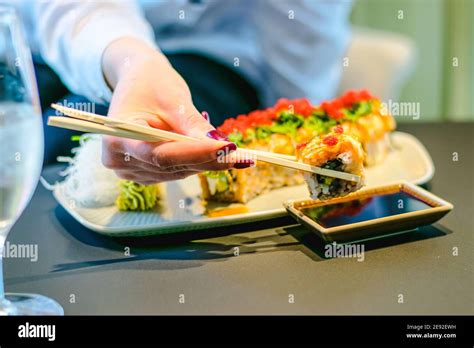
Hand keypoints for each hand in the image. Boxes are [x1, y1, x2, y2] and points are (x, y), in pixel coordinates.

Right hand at [101, 38, 251, 183]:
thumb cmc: (152, 84)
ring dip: (205, 163)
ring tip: (233, 154)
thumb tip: (222, 146)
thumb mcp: (174, 100)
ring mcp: (130, 170)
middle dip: (209, 159)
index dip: (196, 154)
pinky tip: (214, 154)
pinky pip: (176, 172)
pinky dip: (197, 163)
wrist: (137, 83)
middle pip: (171, 166)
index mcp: (119, 136)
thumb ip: (195, 126)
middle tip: (243, 156)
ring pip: (177, 172)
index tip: (227, 148)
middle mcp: (119, 160)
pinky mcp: (144, 173)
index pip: (162, 154)